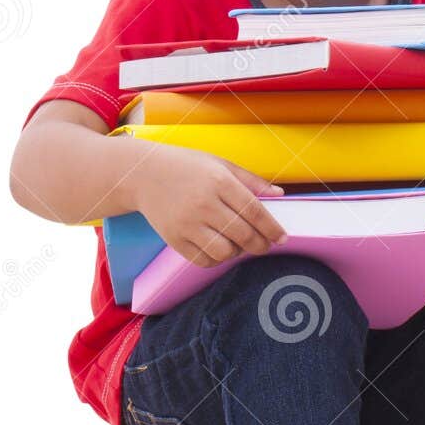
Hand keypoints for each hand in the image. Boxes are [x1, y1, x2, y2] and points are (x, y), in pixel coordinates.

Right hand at [130, 142, 287, 267]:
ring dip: (237, 252)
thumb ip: (251, 180)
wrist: (143, 174)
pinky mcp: (173, 238)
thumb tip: (279, 194)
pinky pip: (203, 260)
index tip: (282, 238)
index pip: (254, 211)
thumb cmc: (187, 167)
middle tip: (265, 245)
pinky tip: (219, 248)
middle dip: (260, 244)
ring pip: (225, 252)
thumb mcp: (220, 164)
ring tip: (238, 244)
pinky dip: (216, 259)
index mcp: (219, 182)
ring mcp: (187, 223)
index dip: (272, 228)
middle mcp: (204, 203)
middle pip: (243, 234)